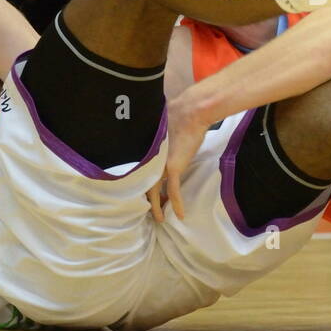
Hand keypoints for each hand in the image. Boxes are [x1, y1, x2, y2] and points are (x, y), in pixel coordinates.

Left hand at [145, 87, 211, 222]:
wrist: (191, 112)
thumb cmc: (179, 114)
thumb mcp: (162, 127)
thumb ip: (156, 136)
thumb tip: (157, 135)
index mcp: (145, 150)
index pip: (139, 172)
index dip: (140, 184)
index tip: (143, 194)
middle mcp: (149, 159)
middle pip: (142, 184)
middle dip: (146, 199)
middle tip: (148, 211)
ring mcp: (160, 165)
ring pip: (155, 192)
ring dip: (158, 207)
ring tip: (159, 219)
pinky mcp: (173, 168)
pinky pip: (173, 191)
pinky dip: (177, 204)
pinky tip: (179, 215)